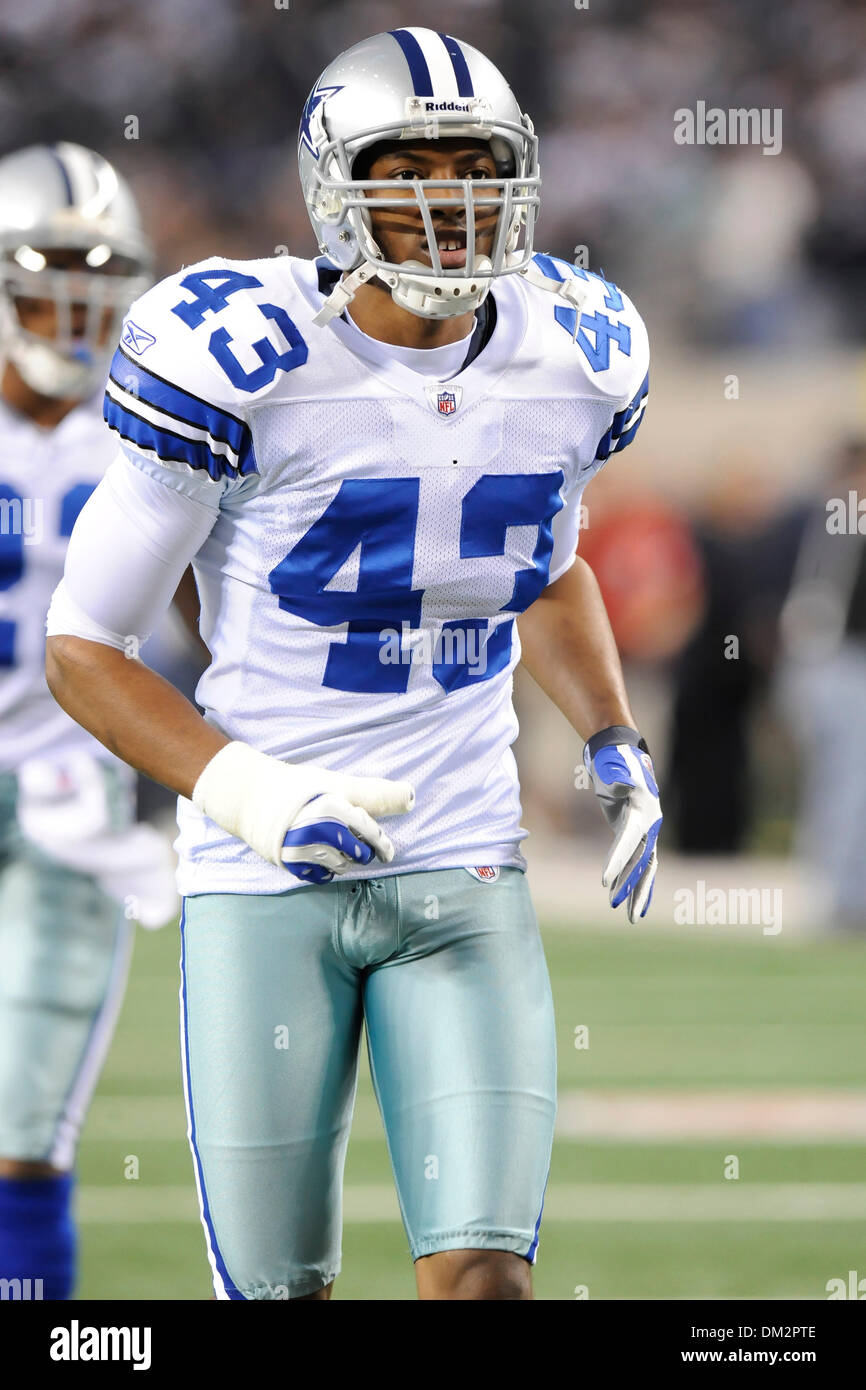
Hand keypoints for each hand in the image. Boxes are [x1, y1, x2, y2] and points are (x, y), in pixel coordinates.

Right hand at [281, 788, 405, 883]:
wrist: (251, 796)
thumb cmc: (299, 787)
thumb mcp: (335, 783)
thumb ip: (374, 794)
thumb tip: (411, 798)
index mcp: (332, 807)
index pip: (368, 832)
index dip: (382, 844)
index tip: (388, 854)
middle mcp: (318, 829)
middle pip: (358, 855)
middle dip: (362, 853)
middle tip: (358, 847)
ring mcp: (302, 848)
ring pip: (341, 867)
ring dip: (345, 862)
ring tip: (337, 849)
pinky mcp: (289, 862)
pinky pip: (320, 876)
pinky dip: (326, 870)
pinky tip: (321, 857)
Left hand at [583, 726, 661, 921]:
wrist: (622, 754)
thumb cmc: (614, 761)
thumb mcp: (614, 766)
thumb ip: (617, 775)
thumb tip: (621, 782)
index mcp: (641, 812)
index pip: (629, 842)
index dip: (617, 862)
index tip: (604, 883)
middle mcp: (648, 825)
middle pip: (642, 861)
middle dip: (631, 886)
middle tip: (617, 908)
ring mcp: (645, 830)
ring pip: (645, 868)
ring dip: (637, 891)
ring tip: (631, 918)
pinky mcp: (636, 833)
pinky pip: (639, 862)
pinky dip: (634, 880)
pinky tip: (627, 898)